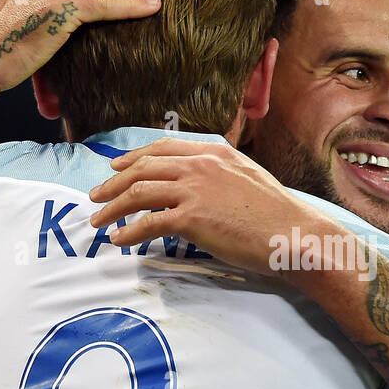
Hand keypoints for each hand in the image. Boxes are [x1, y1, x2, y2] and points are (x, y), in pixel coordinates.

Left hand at [88, 138, 331, 273]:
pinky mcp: (191, 218)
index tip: (116, 166)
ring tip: (99, 221)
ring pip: (139, 192)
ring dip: (113, 207)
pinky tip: (120, 240)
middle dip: (113, 182)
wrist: (293, 233)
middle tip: (96, 197)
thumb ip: (223, 174)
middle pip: (143, 168)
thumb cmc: (278, 214)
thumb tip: (204, 187)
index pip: (164, 148)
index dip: (134, 156)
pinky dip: (129, 231)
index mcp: (215, 152)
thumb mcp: (250, 178)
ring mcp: (194, 190)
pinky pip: (148, 223)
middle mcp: (201, 165)